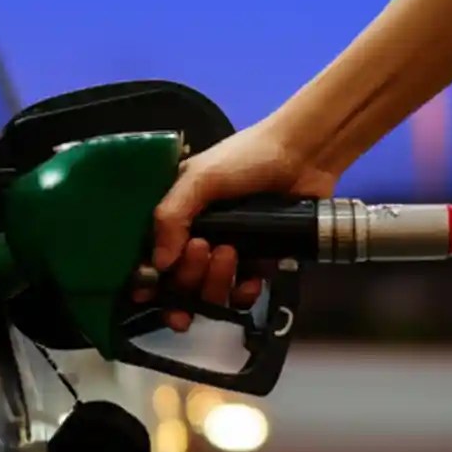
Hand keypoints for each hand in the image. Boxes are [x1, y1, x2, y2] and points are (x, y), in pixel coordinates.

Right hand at [146, 117, 336, 331]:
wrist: (304, 156)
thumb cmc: (246, 158)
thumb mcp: (201, 178)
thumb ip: (172, 216)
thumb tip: (159, 265)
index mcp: (175, 215)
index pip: (151, 256)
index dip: (147, 280)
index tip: (148, 292)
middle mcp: (196, 237)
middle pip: (179, 282)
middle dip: (187, 276)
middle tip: (204, 249)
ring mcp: (227, 253)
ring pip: (209, 293)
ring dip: (215, 283)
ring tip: (230, 253)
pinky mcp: (257, 263)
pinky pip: (241, 295)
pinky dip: (242, 293)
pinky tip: (250, 280)